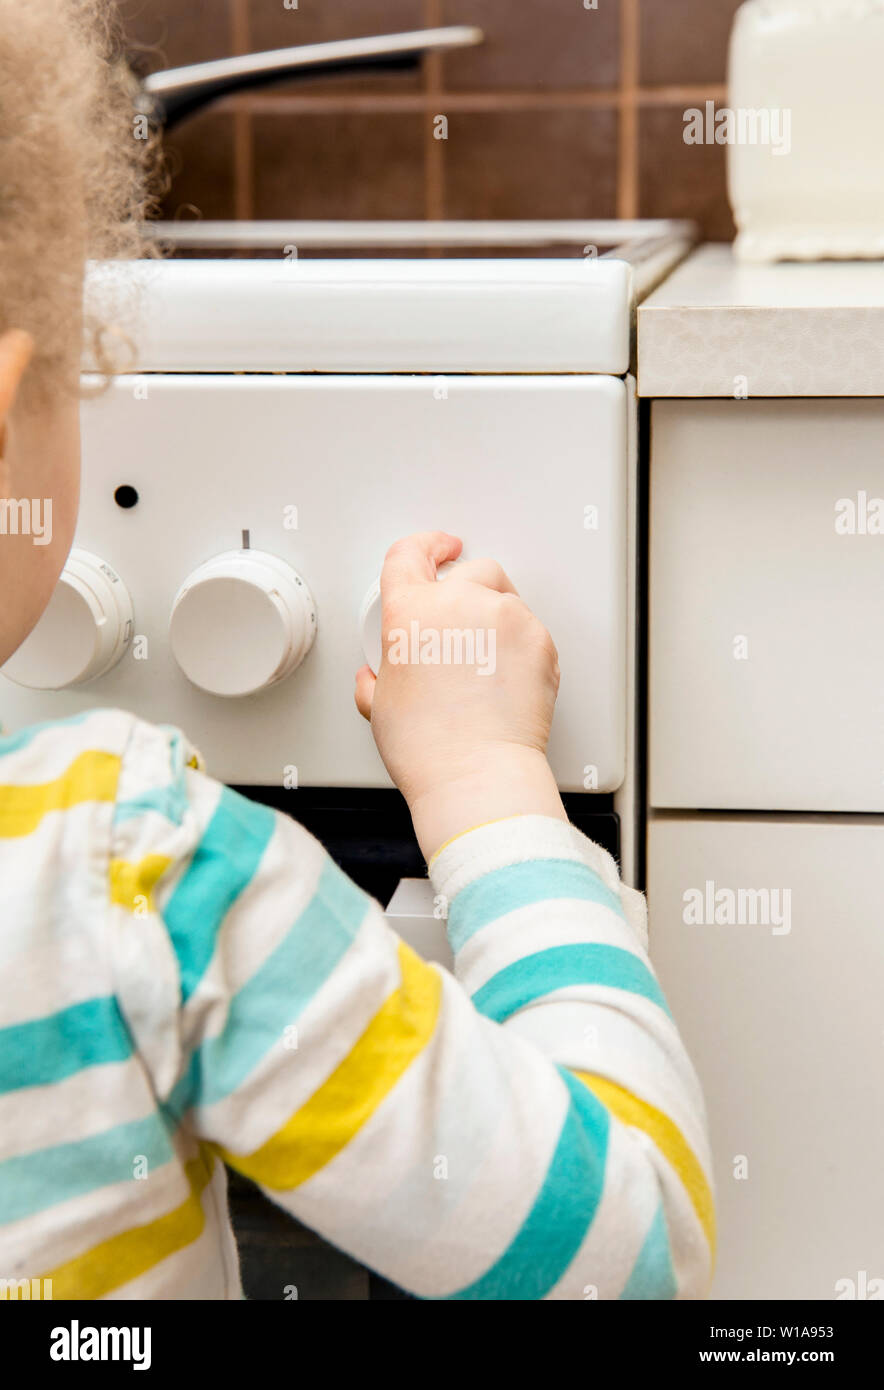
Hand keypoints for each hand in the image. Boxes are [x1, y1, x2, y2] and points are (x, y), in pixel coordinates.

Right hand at [355, 531, 566, 860]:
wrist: (478, 774)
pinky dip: (519, 645)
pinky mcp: (539, 640)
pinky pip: (529, 628)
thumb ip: (375, 680)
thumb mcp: (380, 709)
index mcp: (411, 612)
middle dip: (467, 589)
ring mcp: (505, 618)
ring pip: (505, 597)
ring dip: (494, 618)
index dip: (423, 545)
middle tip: (462, 626)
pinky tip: (505, 679)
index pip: (409, 555)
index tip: (437, 545)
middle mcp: (460, 604)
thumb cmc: (430, 749)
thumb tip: (373, 679)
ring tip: (484, 664)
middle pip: (470, 569)